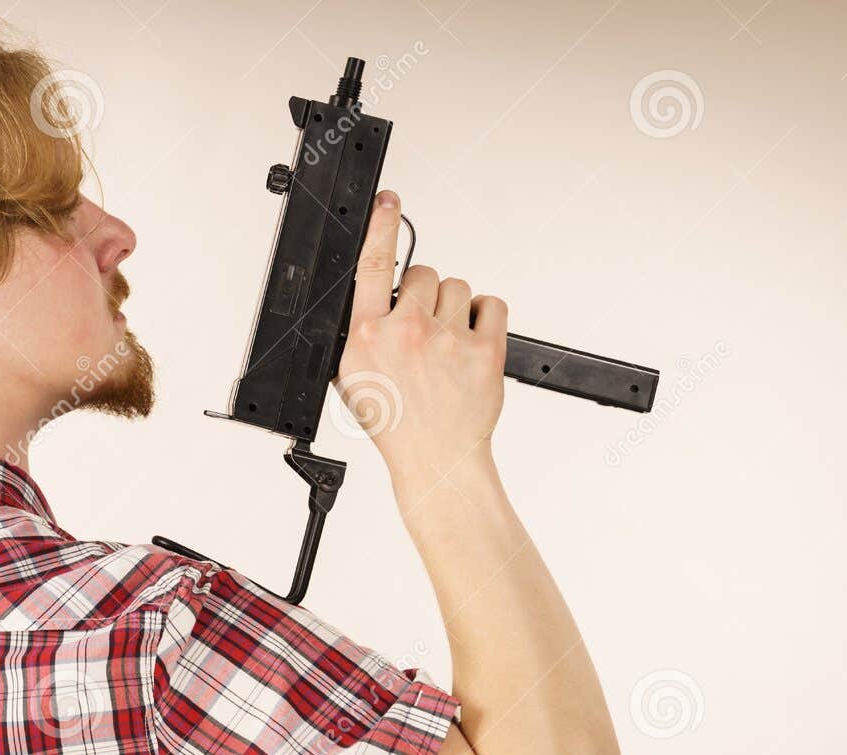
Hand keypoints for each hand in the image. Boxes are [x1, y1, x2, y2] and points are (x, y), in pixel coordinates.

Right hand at [335, 190, 505, 489]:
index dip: (380, 226)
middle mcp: (407, 331)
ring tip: (448, 342)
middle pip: (423, 273)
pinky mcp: (485, 348)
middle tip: (424, 329)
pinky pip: (491, 304)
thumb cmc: (397, 424)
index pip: (372, 265)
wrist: (436, 459)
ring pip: (457, 287)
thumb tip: (375, 303)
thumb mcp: (355, 379)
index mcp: (368, 336)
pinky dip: (485, 316)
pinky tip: (472, 339)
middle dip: (425, 293)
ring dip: (454, 306)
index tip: (387, 201)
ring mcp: (448, 338)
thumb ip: (363, 335)